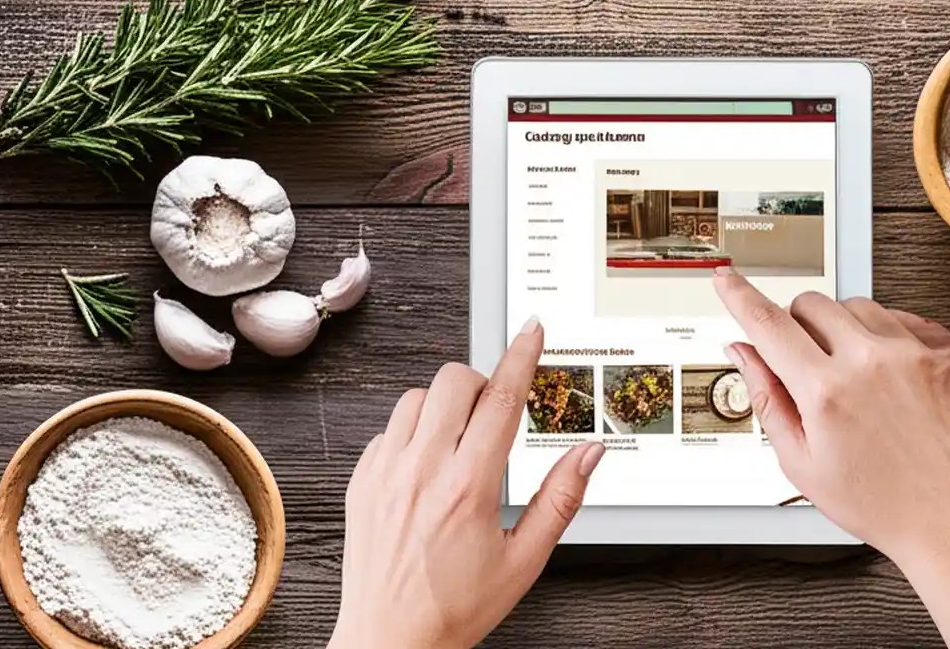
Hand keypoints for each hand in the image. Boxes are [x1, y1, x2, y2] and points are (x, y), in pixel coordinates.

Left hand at [329, 318, 604, 648]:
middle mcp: (421, 471)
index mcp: (468, 488)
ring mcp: (384, 473)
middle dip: (482, 383)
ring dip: (443, 405)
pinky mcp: (360, 481)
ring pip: (415, 397)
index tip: (530, 331)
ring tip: (459, 441)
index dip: (520, 356)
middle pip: (453, 381)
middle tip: (494, 414)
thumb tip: (588, 453)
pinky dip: (411, 432)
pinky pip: (387, 428)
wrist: (390, 639)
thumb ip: (561, 498)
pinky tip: (426, 464)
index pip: (501, 399)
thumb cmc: (454, 607)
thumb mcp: (525, 559)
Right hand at [714, 272, 949, 561]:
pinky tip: (881, 369)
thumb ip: (765, 398)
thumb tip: (742, 350)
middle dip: (795, 326)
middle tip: (803, 365)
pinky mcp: (940, 352)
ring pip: (853, 303)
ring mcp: (909, 353)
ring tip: (848, 373)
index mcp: (825, 392)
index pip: (767, 324)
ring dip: (839, 327)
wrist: (944, 518)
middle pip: (809, 303)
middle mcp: (868, 362)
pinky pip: (897, 314)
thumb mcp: (799, 461)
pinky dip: (881, 332)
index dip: (739, 295)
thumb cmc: (875, 500)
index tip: (725, 278)